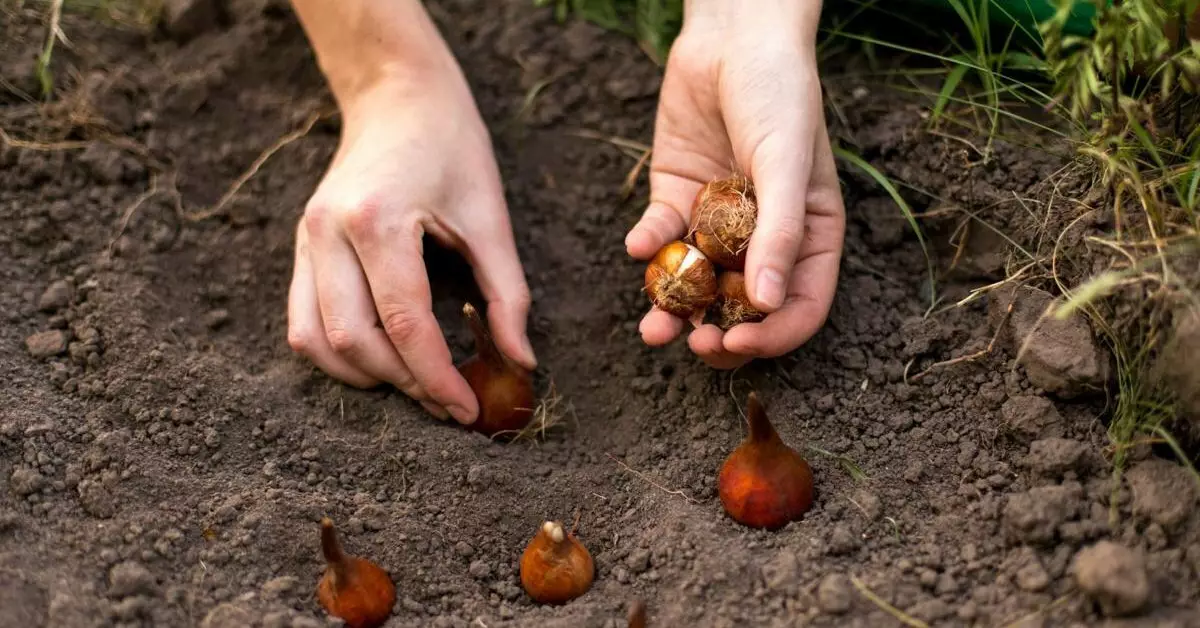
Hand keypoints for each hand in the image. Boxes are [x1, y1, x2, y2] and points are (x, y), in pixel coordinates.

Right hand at [286, 72, 535, 424]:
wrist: (397, 95)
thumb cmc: (452, 147)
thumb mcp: (491, 217)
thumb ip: (508, 294)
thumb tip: (522, 363)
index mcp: (377, 220)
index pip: (404, 324)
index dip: (438, 377)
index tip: (468, 410)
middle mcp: (327, 232)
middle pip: (354, 341)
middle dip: (405, 384)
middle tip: (449, 403)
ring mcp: (305, 240)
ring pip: (316, 341)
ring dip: (366, 377)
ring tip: (417, 385)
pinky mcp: (301, 247)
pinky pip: (303, 323)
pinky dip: (339, 354)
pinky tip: (383, 361)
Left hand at [624, 2, 845, 368]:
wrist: (732, 37)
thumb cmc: (779, 94)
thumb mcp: (788, 163)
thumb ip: (780, 233)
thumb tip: (768, 305)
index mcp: (809, 237)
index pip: (799, 306)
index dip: (772, 336)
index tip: (738, 344)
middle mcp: (764, 238)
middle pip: (743, 308)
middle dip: (718, 333)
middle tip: (693, 344)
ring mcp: (718, 223)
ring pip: (696, 284)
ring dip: (673, 310)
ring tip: (653, 328)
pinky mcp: (677, 199)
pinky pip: (662, 238)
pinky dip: (649, 246)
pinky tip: (638, 244)